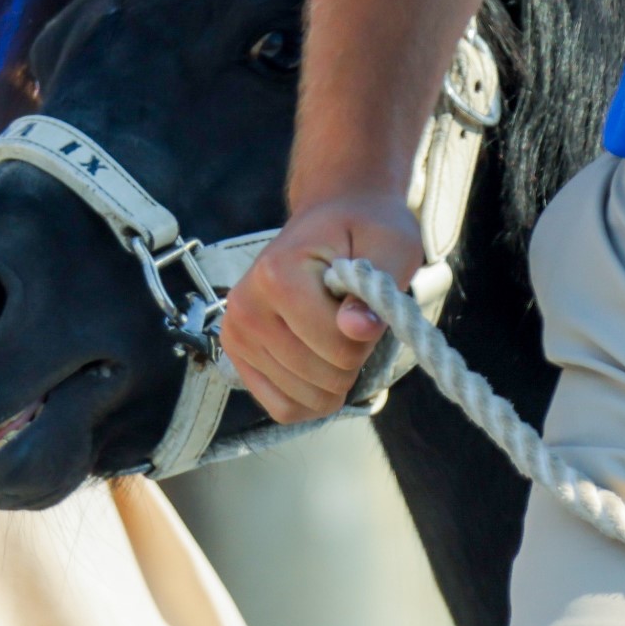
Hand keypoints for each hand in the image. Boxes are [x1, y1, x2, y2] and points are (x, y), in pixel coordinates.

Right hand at [218, 192, 423, 422]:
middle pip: (324, 378)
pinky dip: (310, 398)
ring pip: (305, 399)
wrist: (330, 217)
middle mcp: (245, 308)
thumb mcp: (388, 246)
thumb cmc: (363, 231)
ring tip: (331, 330)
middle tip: (350, 315)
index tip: (363, 299)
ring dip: (334, 377)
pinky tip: (320, 366)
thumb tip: (357, 329)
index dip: (369, 333)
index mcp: (277, 276)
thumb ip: (376, 290)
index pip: (340, 348)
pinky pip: (282, 408)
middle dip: (352, 356)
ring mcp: (236, 335)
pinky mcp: (237, 355)